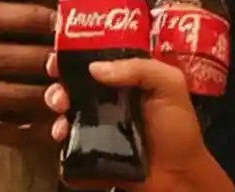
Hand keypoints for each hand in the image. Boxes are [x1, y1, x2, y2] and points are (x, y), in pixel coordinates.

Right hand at [45, 55, 229, 191]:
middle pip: (73, 84)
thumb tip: (95, 68)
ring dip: (55, 103)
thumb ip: (140, 69)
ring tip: (61, 109)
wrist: (178, 177)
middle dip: (60, 82)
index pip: (96, 61)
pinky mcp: (90, 151)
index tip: (61, 56)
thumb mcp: (170, 86)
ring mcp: (97, 126)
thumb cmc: (179, 130)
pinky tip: (62, 134)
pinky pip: (66, 139)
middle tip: (61, 88)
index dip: (75, 56)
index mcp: (126, 80)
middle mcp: (108, 100)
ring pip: (65, 109)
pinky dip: (59, 135)